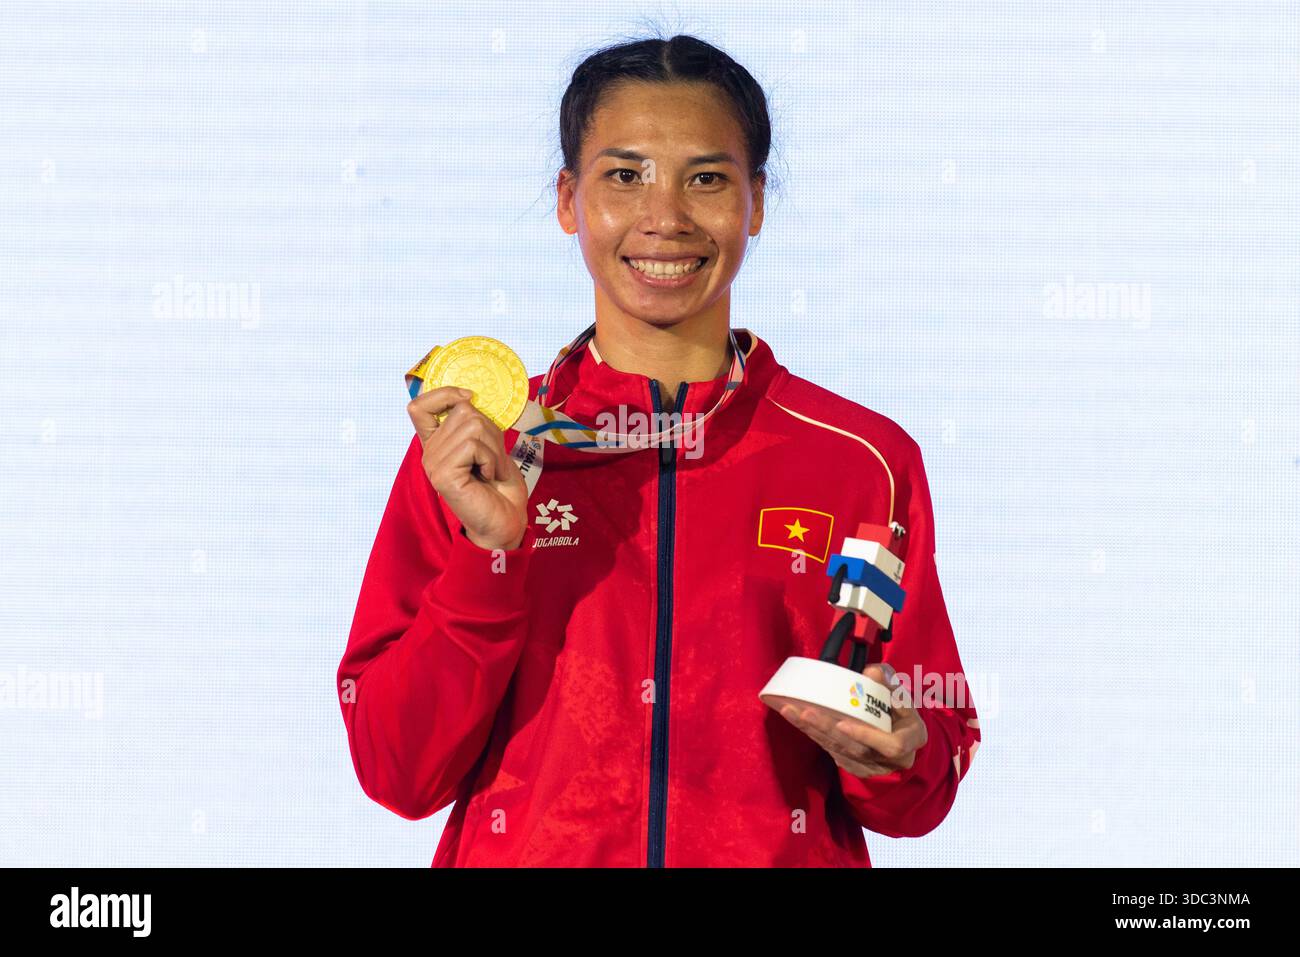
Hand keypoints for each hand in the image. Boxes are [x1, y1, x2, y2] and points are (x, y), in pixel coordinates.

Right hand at [406, 386, 528, 550]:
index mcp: (437, 443)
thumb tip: (468, 398)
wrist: (507, 520)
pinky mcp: (443, 475)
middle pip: (462, 410)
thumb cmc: (500, 485)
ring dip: (493, 448)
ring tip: (491, 469)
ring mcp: (433, 464)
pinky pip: (473, 445)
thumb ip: (475, 423)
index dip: (443, 393)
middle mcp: (430, 452)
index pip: (419, 406)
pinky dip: (490, 459)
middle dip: (490, 431)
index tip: (468, 396)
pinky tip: (488, 477)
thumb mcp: (490, 445)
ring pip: (472, 426)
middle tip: (492, 458)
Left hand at [778, 663, 928, 778]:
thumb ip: (891, 685)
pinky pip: (831, 751)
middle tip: (805, 712)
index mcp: (909, 742)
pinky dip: (813, 735)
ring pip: (839, 750)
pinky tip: (796, 720)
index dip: (866, 735)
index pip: (891, 745)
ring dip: (813, 730)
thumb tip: (872, 672)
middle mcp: (889, 760)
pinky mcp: (854, 767)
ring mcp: (870, 766)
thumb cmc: (903, 716)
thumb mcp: (906, 699)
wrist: (902, 740)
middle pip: (855, 748)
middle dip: (827, 729)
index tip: (843, 723)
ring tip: (791, 711)